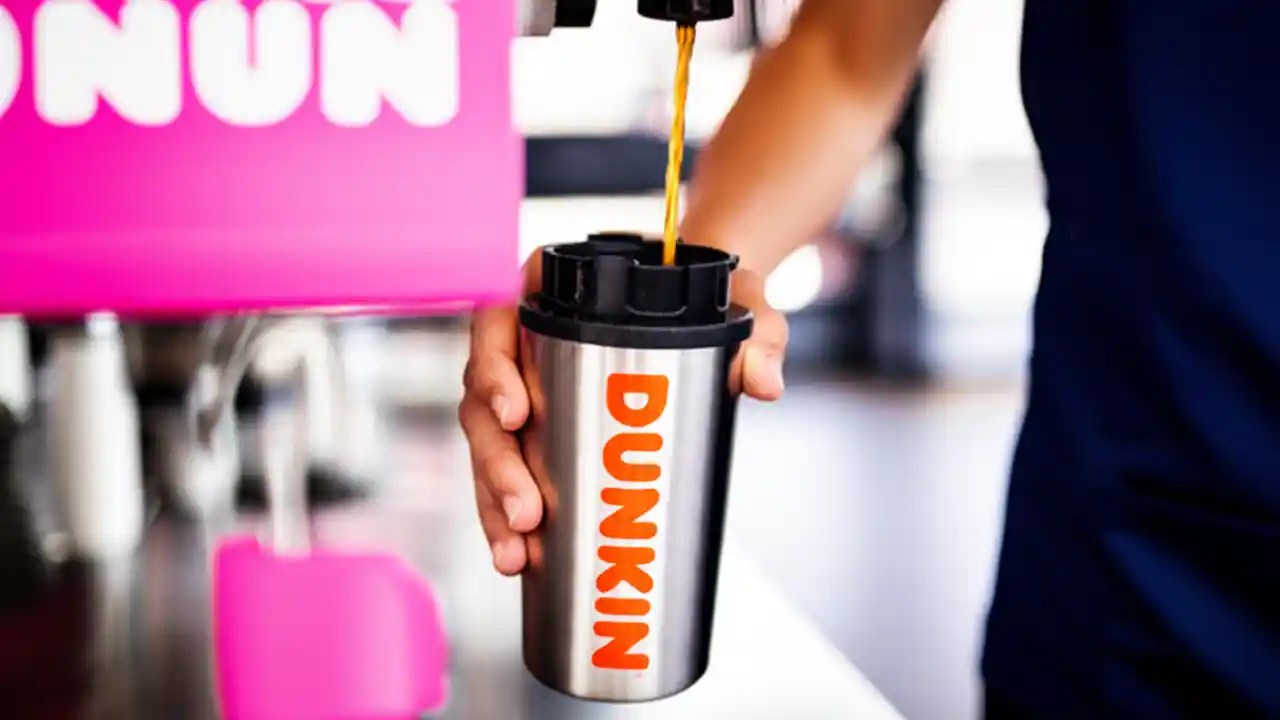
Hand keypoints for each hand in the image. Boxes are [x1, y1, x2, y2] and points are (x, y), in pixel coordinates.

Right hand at [459, 251, 788, 575]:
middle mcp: (528, 339)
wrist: (718, 315)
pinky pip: (509, 472)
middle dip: (497, 465)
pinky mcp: (540, 432)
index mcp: (553, 291)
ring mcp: (528, 388)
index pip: (498, 322)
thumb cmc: (716, 293)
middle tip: (526, 511)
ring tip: (518, 551)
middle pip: (484, 399)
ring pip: (489, 445)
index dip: (493, 369)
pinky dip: (508, 515)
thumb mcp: (744, 301)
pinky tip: (522, 555)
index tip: (516, 414)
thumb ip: (757, 332)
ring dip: (494, 501)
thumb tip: (761, 381)